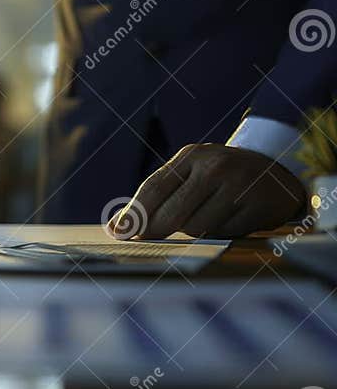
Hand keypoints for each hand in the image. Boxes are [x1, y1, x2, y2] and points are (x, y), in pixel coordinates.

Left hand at [108, 144, 305, 238]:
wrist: (275, 169)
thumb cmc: (219, 175)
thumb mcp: (190, 171)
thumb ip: (157, 195)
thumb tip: (116, 226)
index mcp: (192, 156)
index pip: (154, 188)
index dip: (133, 214)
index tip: (117, 233)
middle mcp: (215, 167)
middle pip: (173, 214)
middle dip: (156, 230)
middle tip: (150, 235)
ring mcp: (240, 186)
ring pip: (198, 228)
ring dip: (193, 230)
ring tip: (205, 215)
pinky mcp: (259, 206)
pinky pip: (225, 234)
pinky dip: (220, 233)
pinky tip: (228, 219)